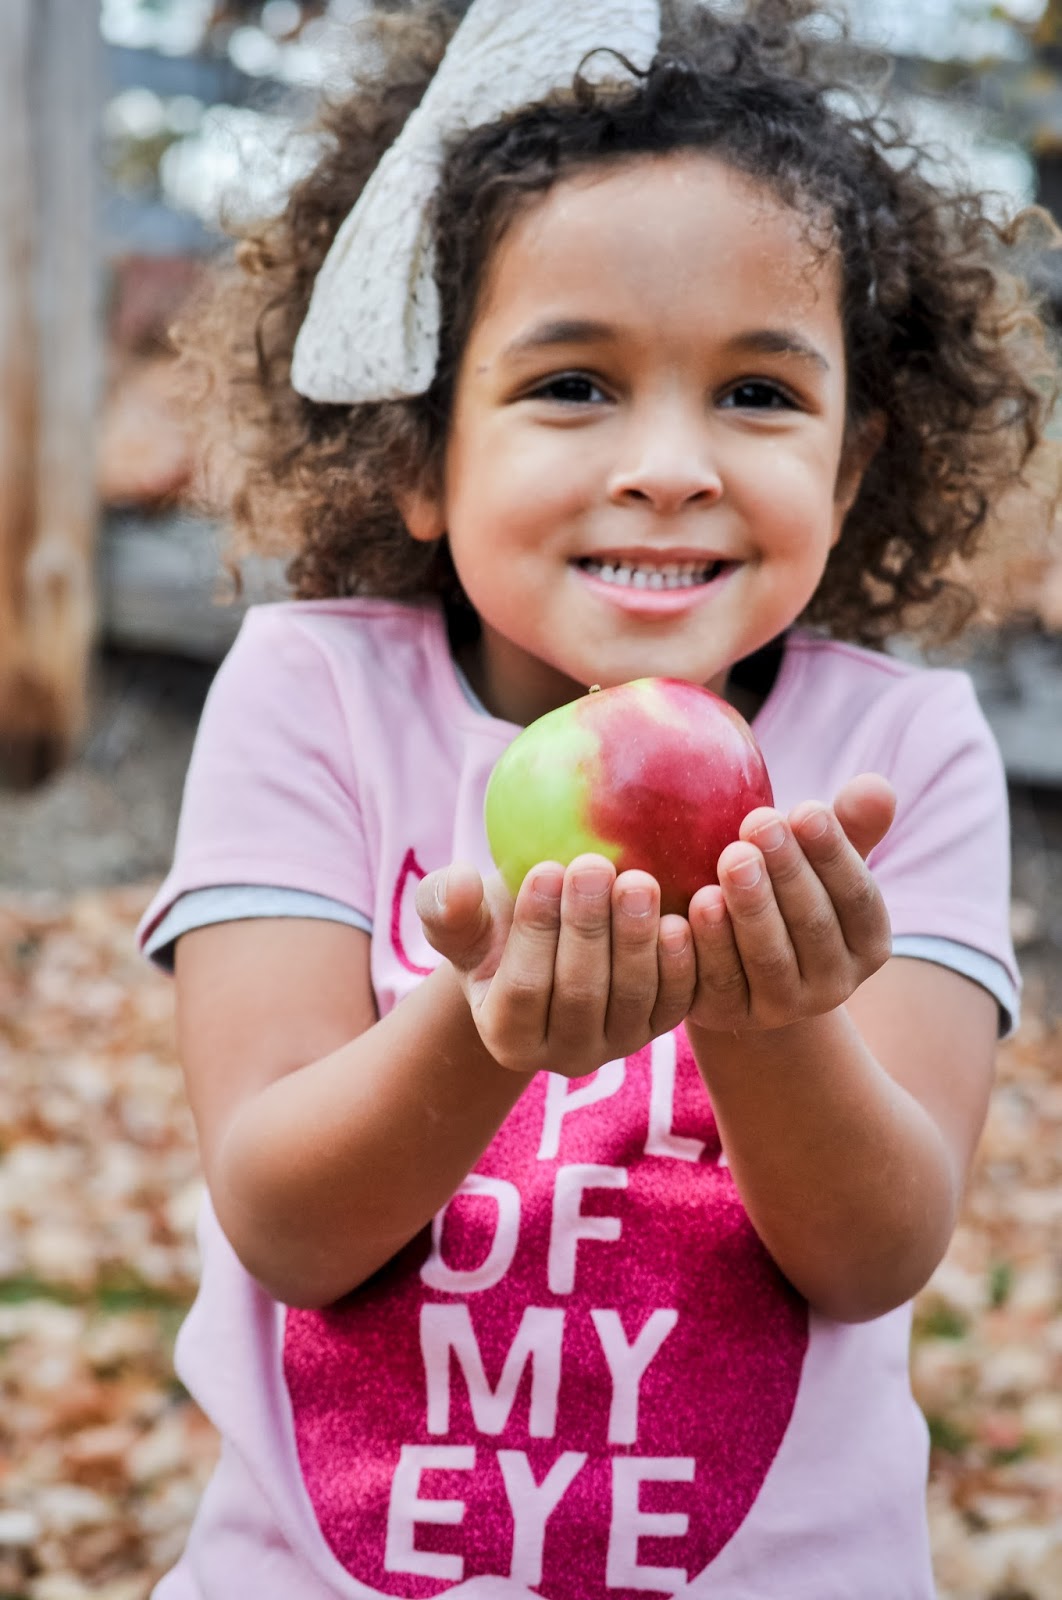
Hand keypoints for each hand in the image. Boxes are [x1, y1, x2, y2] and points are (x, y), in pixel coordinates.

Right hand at [416, 858, 694, 1077]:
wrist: (550, 938)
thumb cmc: (497, 924)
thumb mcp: (462, 916)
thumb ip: (446, 905)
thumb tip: (456, 887)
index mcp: (507, 1035)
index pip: (524, 988)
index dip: (536, 930)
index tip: (546, 869)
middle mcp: (565, 1054)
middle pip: (582, 994)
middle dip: (589, 927)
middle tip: (594, 865)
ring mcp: (618, 1043)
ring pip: (633, 996)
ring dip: (636, 938)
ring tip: (637, 881)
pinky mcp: (660, 1024)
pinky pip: (677, 1000)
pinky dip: (681, 962)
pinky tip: (680, 916)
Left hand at [684, 772, 895, 1033]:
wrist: (737, 962)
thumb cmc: (786, 892)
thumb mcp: (818, 863)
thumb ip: (850, 828)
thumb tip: (877, 786)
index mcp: (867, 943)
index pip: (858, 898)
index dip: (834, 855)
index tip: (805, 809)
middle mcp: (833, 984)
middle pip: (813, 927)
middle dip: (787, 872)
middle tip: (759, 822)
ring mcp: (781, 1007)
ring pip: (768, 958)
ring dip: (751, 907)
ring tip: (731, 858)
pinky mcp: (730, 1015)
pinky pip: (719, 982)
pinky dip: (709, 944)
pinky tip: (694, 905)